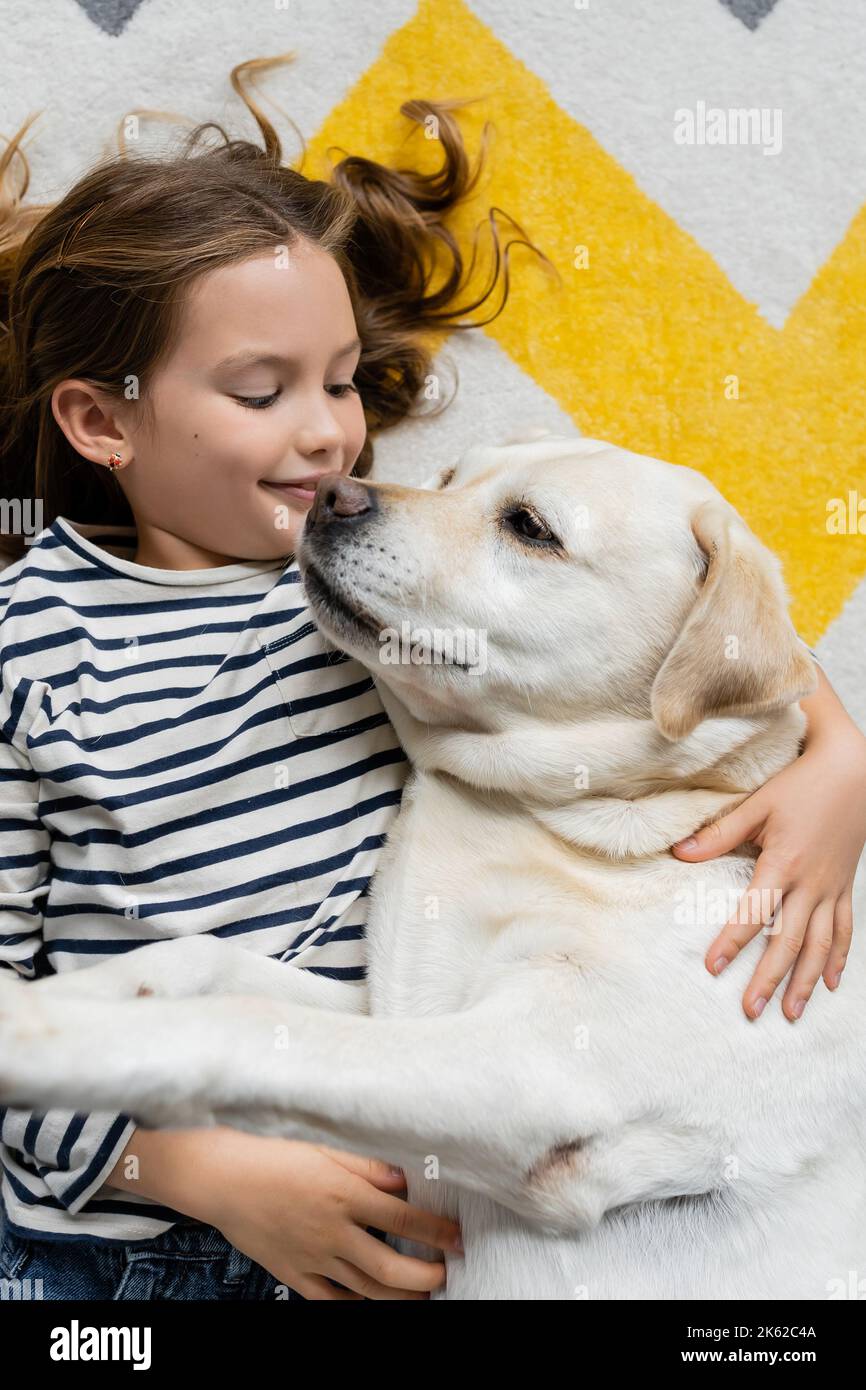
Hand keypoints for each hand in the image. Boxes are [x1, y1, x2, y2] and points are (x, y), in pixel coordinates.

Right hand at [199, 1131, 462, 1299]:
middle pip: (391, 1267)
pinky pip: (332, 1299)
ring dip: (400, 1295)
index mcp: (343, 1195)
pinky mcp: (294, 1274)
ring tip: (420, 1293)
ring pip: (367, 1290)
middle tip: (445, 1274)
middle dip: (427, 1275)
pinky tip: (372, 1299)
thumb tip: (405, 1178)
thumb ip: (368, 1166)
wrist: (223, 1179)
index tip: (458, 1238)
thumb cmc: (273, 1156)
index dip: (437, 1231)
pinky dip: (356, 1303)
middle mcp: (332, 1232)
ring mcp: (313, 1258)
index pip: (404, 1219)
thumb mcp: (326, 1149)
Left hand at [671, 729, 865, 1020]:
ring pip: (820, 945)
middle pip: (789, 940)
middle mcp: (811, 882)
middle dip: (769, 978)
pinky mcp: (846, 886)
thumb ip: (719, 834)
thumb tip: (679, 853)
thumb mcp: (757, 805)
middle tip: (749, 1010)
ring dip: (804, 981)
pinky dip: (838, 958)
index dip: (732, 941)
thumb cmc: (800, 784)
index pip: (754, 912)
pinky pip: (845, 929)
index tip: (712, 968)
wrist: (854, 771)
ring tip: (790, 1013)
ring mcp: (832, 888)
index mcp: (784, 862)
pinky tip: (829, 983)